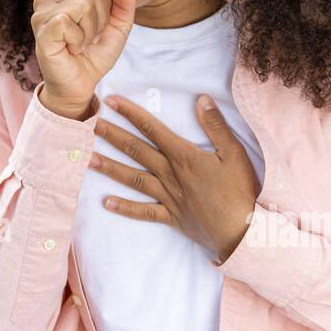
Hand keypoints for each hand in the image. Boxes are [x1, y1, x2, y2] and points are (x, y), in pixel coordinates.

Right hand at [30, 0, 135, 118]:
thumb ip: (125, 1)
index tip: (97, 21)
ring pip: (84, 2)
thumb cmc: (94, 53)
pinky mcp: (42, 29)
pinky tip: (72, 48)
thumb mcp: (118, 25)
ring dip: (90, 30)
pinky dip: (80, 39)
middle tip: (88, 35)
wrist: (80, 85)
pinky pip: (70, 20)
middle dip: (101, 17)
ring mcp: (42, 12)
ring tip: (80, 42)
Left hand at [88, 93, 259, 262]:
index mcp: (184, 156)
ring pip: (133, 179)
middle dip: (112, 136)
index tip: (111, 101)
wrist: (242, 232)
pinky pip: (144, 212)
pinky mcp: (171, 217)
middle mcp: (170, 174)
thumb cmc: (241, 191)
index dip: (131, 113)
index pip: (152, 129)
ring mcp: (168, 197)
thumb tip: (201, 99)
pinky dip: (124, 208)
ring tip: (88, 159)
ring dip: (110, 168)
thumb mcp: (235, 153)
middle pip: (136, 151)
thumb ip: (216, 125)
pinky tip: (106, 203)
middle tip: (89, 125)